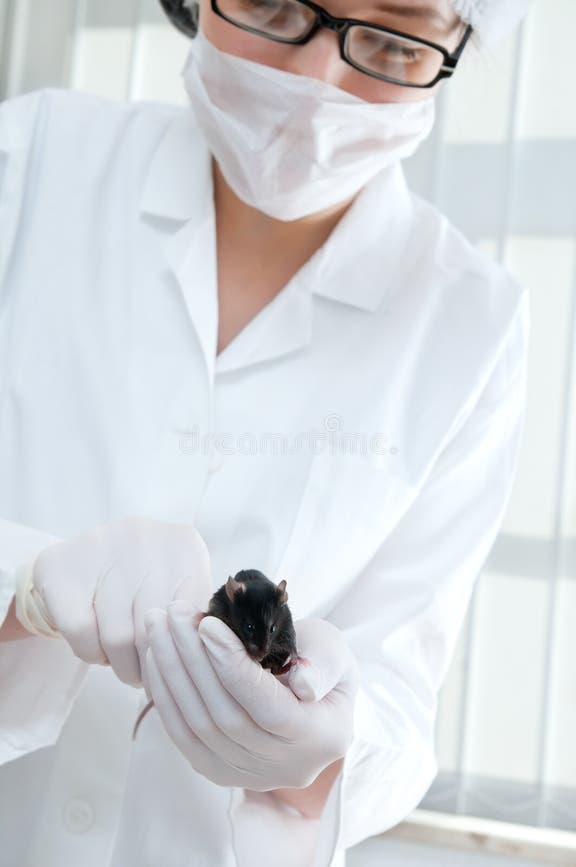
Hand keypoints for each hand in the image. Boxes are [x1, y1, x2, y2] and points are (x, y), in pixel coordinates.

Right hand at [18, 517, 211, 688]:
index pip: (193, 611)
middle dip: (154, 664)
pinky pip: (83, 634)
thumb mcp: (177, 586)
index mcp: (183, 543)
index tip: (181, 671)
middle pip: (156, 627)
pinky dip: (92, 654)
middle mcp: (144, 536)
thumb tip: (212, 654)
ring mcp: (99, 546)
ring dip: (124, 666)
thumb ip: (196, 613)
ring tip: (128, 668)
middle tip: (151, 679)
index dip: (186, 650)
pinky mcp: (60, 566)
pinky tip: (100, 649)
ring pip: (118, 636)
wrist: (79, 561)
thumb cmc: (142, 583)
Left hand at [142, 601, 359, 790]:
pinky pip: (184, 736)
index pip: (270, 708)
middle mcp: (286, 767)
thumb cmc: (321, 663)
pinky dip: (165, 695)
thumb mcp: (335, 653)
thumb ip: (323, 666)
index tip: (208, 624)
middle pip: (227, 717)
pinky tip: (156, 656)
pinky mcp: (219, 771)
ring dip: (171, 672)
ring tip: (158, 624)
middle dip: (193, 660)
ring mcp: (250, 775)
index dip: (234, 666)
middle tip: (175, 613)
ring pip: (199, 727)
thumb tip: (302, 685)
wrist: (310, 696)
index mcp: (322, 737)